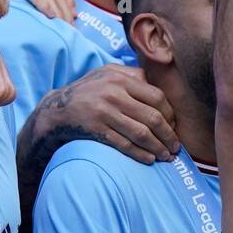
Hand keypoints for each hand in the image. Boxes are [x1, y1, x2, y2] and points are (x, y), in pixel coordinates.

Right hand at [38, 66, 179, 163]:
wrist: (56, 109)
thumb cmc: (88, 90)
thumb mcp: (107, 73)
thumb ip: (132, 74)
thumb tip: (157, 83)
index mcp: (121, 79)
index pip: (157, 97)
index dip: (171, 115)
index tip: (175, 127)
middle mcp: (114, 94)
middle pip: (153, 117)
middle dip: (169, 135)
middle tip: (176, 147)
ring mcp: (104, 113)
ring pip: (141, 133)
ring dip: (158, 148)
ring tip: (166, 156)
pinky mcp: (96, 129)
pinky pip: (124, 144)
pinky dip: (140, 154)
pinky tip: (149, 159)